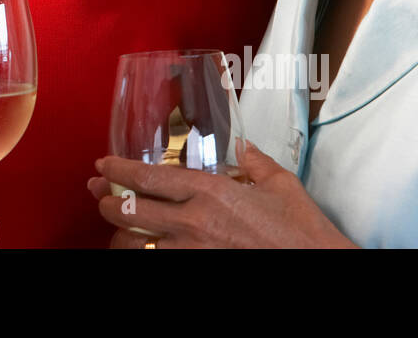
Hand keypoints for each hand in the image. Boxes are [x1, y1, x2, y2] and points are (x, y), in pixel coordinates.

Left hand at [87, 140, 355, 247]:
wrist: (318, 267)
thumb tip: (243, 146)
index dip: (119, 170)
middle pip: (132, 211)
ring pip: (137, 243)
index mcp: (210, 192)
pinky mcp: (199, 270)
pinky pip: (157, 262)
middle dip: (108, 201)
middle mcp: (194, 222)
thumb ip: (256, 161)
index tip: (103, 164)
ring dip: (120, 233)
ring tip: (114, 225)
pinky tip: (140, 248)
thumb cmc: (302, 231)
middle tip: (99, 194)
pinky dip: (142, 254)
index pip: (150, 177)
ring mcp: (193, 252)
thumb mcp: (281, 185)